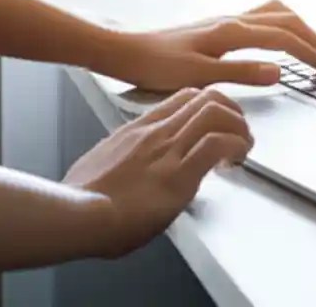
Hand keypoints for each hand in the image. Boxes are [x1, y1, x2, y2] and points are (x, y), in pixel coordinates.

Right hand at [63, 88, 251, 258]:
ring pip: (216, 111)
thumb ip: (121, 161)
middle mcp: (155, 134)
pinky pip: (218, 143)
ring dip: (239, 128)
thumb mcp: (100, 168)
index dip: (209, 106)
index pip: (182, 98)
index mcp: (136, 132)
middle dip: (233, 112)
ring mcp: (167, 150)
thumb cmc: (80, 203)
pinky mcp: (179, 174)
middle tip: (238, 135)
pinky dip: (236, 147)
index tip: (217, 126)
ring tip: (242, 149)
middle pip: (206, 96)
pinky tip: (235, 162)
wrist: (74, 218)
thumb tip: (128, 171)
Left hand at [103, 0, 315, 90]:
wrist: (126, 52)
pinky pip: (265, 17)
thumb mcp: (199, 77)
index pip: (285, 39)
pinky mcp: (221, 26)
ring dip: (301, 29)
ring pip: (278, 14)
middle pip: (289, 21)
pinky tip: (281, 41)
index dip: (312, 55)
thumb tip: (279, 72)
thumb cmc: (156, 66)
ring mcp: (228, 20)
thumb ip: (241, 73)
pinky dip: (284, 26)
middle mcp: (234, 20)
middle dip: (314, 41)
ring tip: (313, 49)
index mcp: (232, 32)